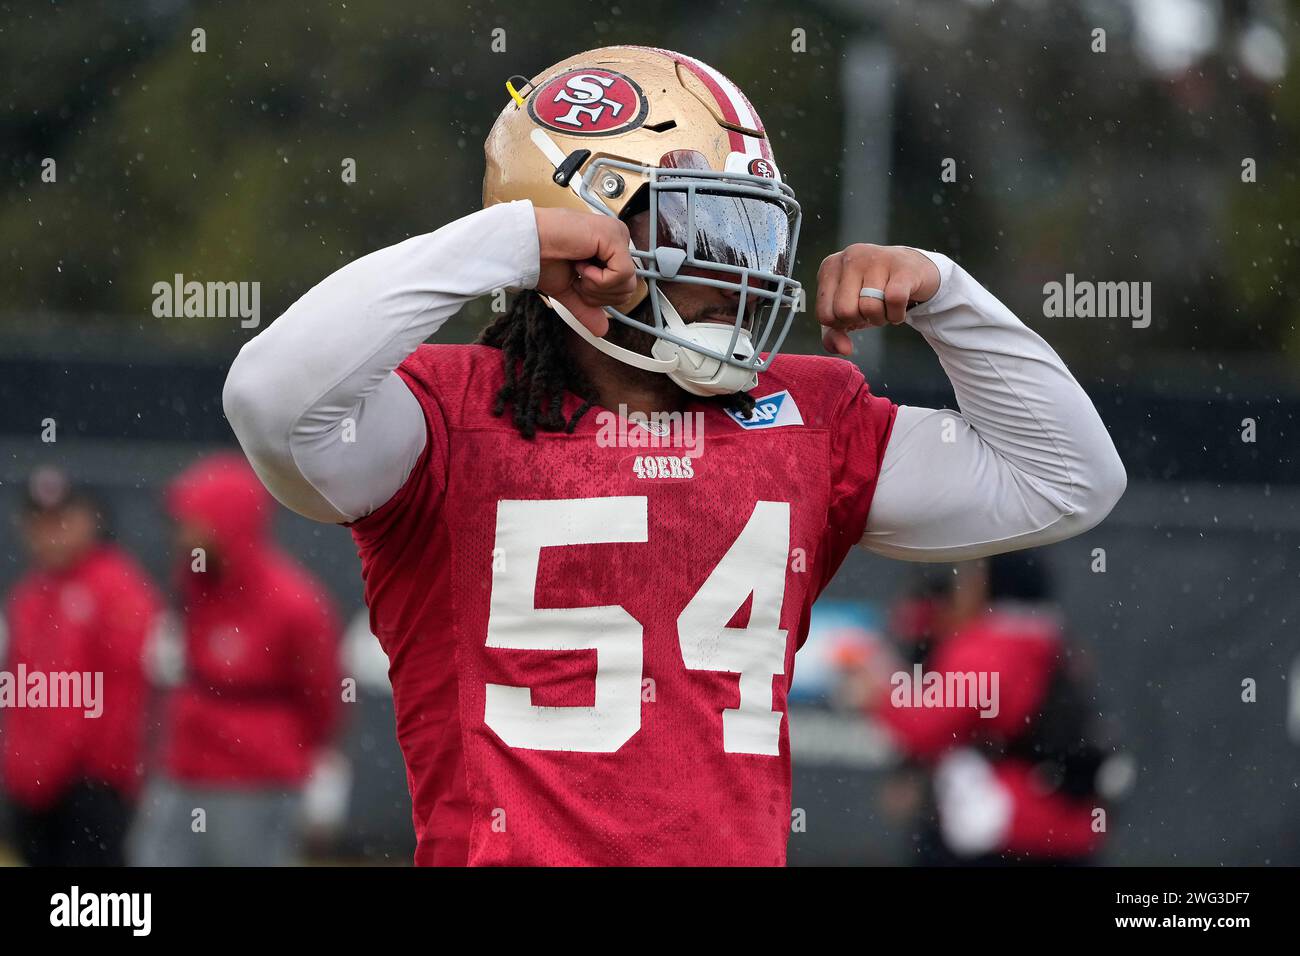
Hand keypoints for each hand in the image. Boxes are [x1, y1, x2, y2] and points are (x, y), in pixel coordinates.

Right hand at [533, 206, 637, 335]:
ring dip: (596, 285)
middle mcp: (617, 239)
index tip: (578, 281)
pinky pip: (622, 273)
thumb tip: (602, 330)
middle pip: (628, 288)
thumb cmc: (543, 258)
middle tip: (578, 276)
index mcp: (610, 250)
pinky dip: (598, 278)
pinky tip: (581, 264)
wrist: (527, 245)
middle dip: (598, 294)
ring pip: (627, 283)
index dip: (599, 295)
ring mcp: (617, 235)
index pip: (623, 287)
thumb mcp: (570, 291)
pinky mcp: (613, 236)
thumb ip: (588, 308)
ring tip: (578, 268)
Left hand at [816, 244, 940, 355]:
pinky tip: (898, 308)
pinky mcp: (902, 267)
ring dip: (881, 319)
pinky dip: (897, 315)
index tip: (854, 312)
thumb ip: (834, 334)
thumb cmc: (873, 291)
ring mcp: (876, 258)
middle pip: (845, 311)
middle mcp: (850, 257)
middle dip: (861, 320)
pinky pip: (894, 301)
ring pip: (870, 307)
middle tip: (871, 310)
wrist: (911, 269)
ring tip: (885, 307)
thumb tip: (843, 349)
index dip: (841, 323)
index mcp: (830, 267)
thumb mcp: (848, 310)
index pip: (824, 314)